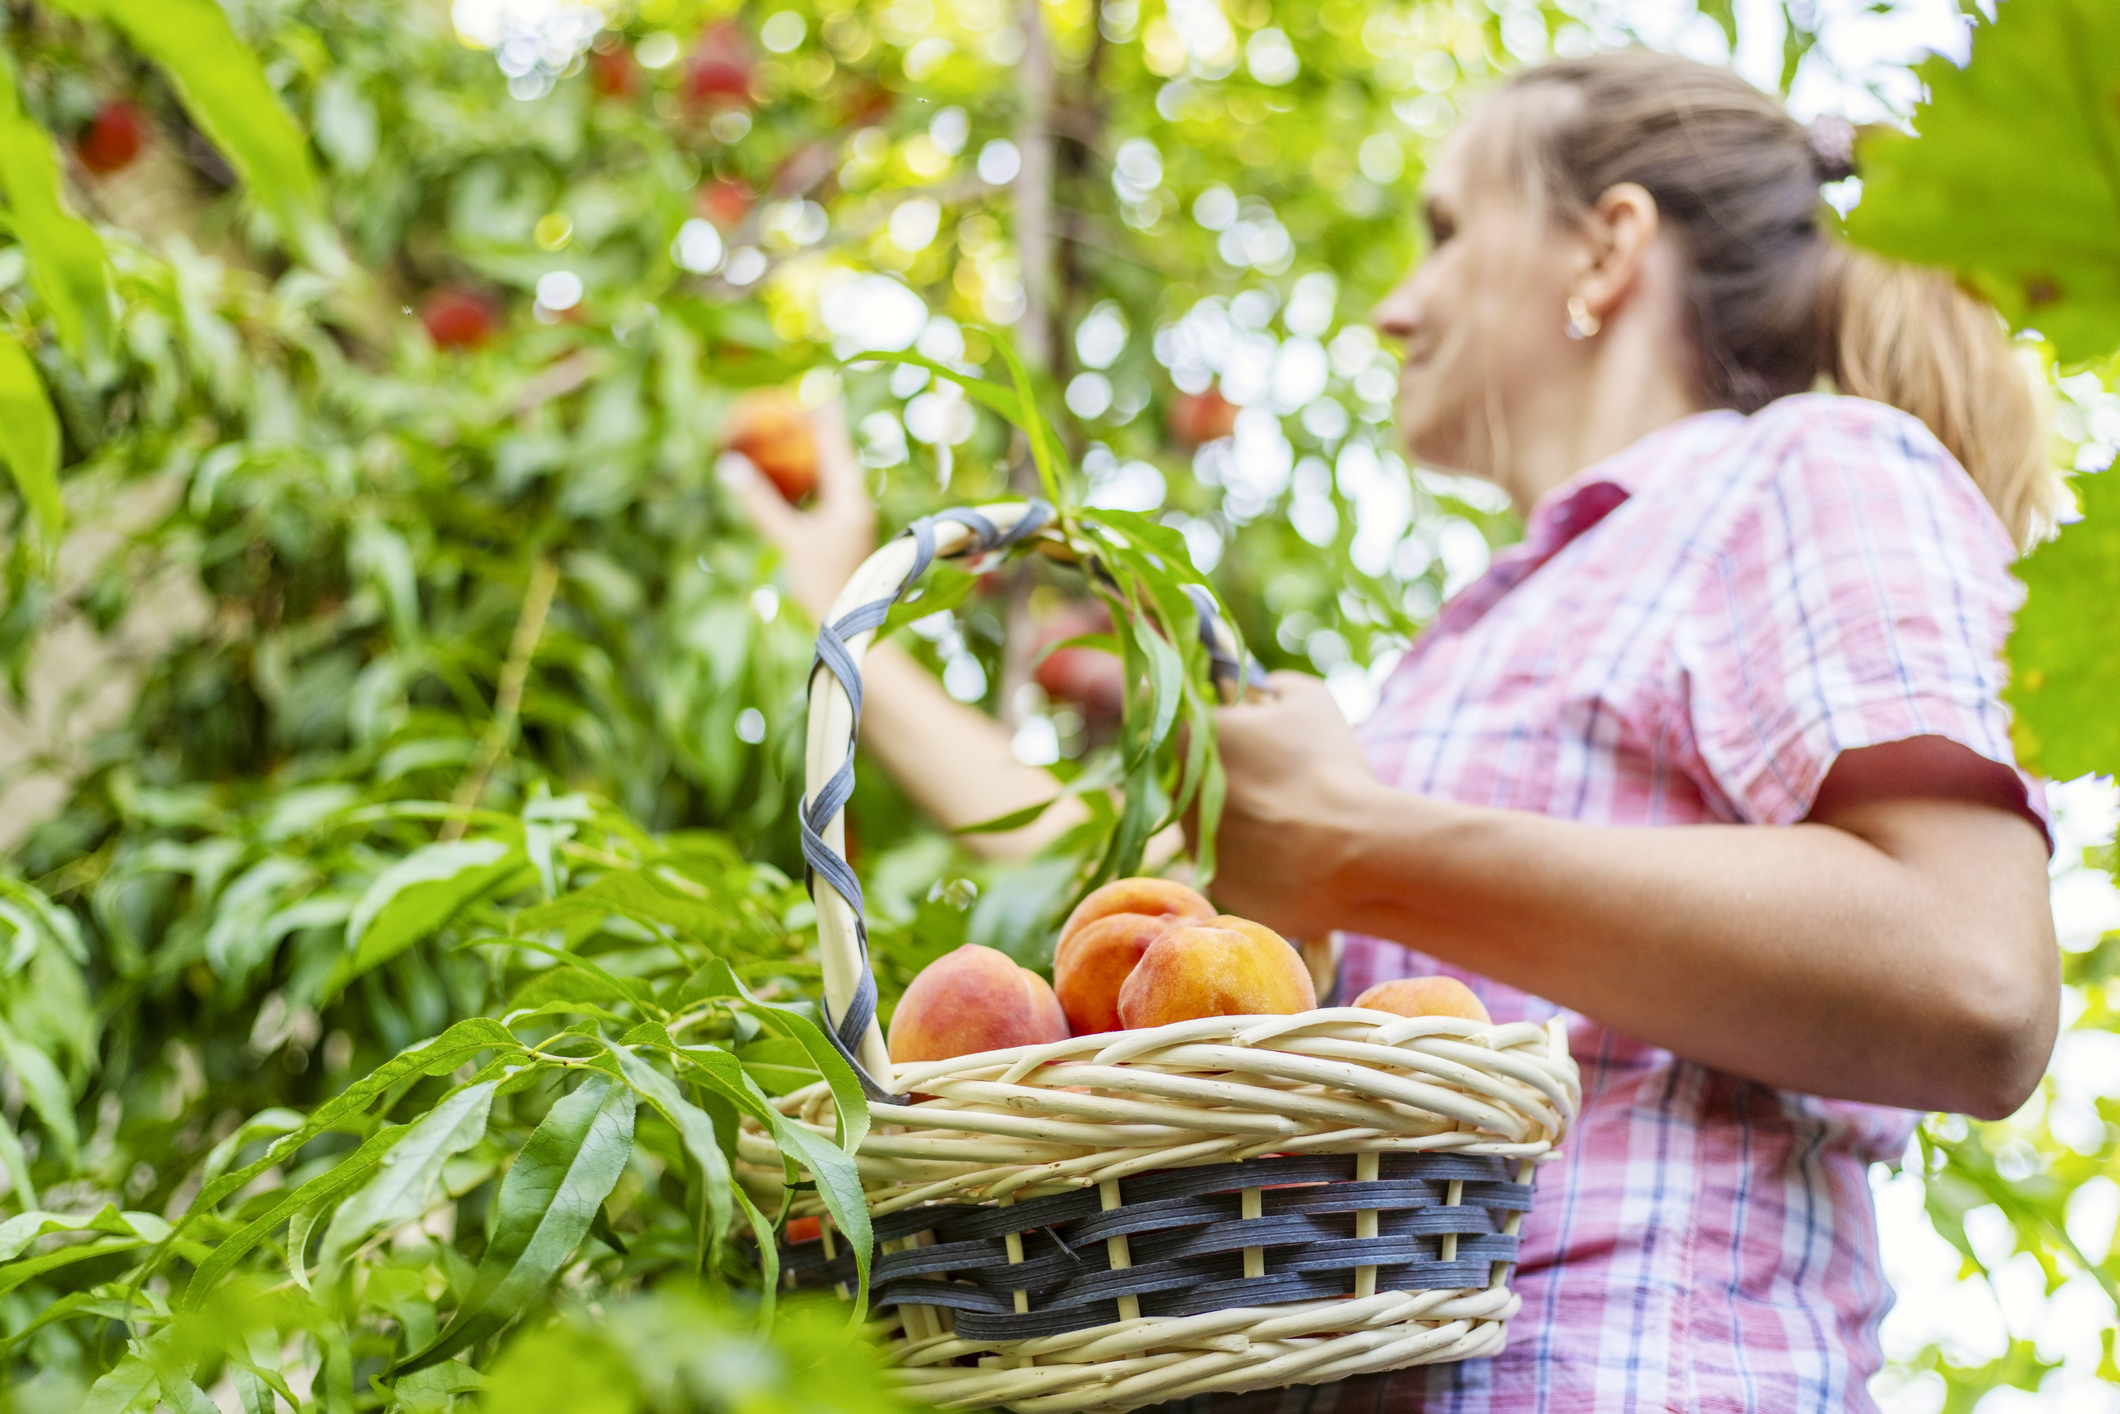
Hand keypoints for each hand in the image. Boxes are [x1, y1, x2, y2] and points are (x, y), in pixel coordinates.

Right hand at [720, 400, 875, 623]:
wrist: (847, 622)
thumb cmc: (819, 583)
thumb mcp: (787, 540)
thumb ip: (760, 503)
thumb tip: (729, 467)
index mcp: (850, 500)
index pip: (836, 446)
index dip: (826, 416)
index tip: (820, 389)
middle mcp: (857, 505)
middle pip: (838, 457)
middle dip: (823, 432)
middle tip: (807, 404)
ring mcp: (854, 520)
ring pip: (835, 477)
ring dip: (818, 456)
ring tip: (802, 433)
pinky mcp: (847, 534)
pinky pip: (828, 496)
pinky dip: (812, 481)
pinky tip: (798, 479)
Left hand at [1200, 671, 1383, 936]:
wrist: (1351, 851)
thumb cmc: (1328, 766)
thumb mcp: (1309, 699)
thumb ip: (1273, 685)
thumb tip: (1264, 690)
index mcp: (1188, 738)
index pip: (1191, 723)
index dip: (1227, 729)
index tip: (1258, 738)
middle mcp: (1178, 792)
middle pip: (1200, 775)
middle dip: (1235, 775)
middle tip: (1282, 780)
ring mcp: (1192, 843)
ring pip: (1214, 822)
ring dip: (1244, 818)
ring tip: (1294, 819)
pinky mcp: (1213, 884)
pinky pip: (1232, 864)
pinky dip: (1256, 859)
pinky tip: (1292, 854)